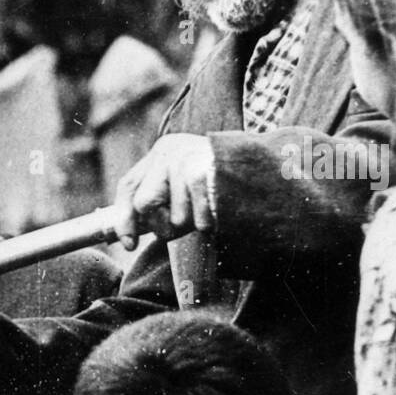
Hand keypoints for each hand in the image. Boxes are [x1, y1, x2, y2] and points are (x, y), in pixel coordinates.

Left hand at [114, 133, 215, 249]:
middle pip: (143, 204)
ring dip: (192, 224)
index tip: (128, 245)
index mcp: (164, 151)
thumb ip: (161, 205)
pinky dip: (209, 224)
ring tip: (210, 209)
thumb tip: (127, 235)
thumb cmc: (225, 186)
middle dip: (161, 225)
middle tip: (184, 226)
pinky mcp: (202, 173)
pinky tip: (220, 210)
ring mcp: (185, 158)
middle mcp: (169, 149)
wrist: (270, 173)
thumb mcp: (187, 190)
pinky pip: (196, 219)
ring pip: (172, 216)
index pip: (129, 185)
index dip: (124, 218)